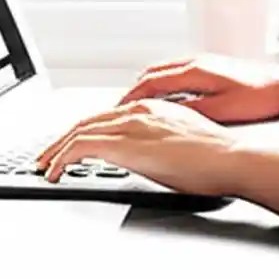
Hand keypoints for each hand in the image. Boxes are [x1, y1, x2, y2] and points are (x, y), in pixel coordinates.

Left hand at [35, 98, 245, 194]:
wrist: (231, 156)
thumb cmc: (217, 154)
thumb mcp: (185, 137)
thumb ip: (163, 137)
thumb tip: (152, 151)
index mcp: (153, 107)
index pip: (107, 115)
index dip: (84, 130)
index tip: (72, 144)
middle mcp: (139, 111)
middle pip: (87, 120)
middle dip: (62, 139)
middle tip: (47, 155)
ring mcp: (131, 125)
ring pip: (79, 131)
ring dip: (56, 149)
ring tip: (46, 166)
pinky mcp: (125, 145)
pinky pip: (81, 147)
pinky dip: (63, 158)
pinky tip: (58, 171)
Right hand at [117, 54, 278, 123]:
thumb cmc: (259, 98)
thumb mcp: (220, 110)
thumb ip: (190, 111)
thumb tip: (163, 115)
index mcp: (194, 71)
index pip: (150, 82)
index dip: (129, 98)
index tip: (116, 110)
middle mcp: (196, 62)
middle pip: (152, 73)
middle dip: (133, 91)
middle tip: (120, 109)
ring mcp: (204, 62)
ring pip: (164, 70)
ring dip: (147, 86)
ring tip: (137, 104)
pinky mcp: (213, 67)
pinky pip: (177, 72)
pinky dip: (163, 84)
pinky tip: (167, 97)